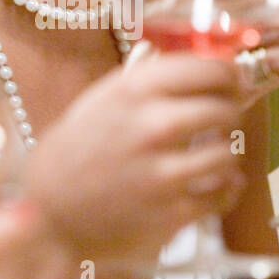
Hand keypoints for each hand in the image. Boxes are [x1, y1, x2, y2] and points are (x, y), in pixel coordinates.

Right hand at [26, 54, 245, 267]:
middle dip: (229, 111)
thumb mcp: (101, 99)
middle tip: (222, 118)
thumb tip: (205, 65)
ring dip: (226, 153)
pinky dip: (224, 190)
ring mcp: (163, 173)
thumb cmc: (75, 152)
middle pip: (225, 108)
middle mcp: (152, 126)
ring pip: (228, 153)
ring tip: (211, 154)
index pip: (208, 67)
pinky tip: (215, 184)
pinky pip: (222, 195)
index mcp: (133, 90)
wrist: (46, 213)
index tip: (232, 81)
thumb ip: (149, 80)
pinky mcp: (171, 213)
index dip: (228, 73)